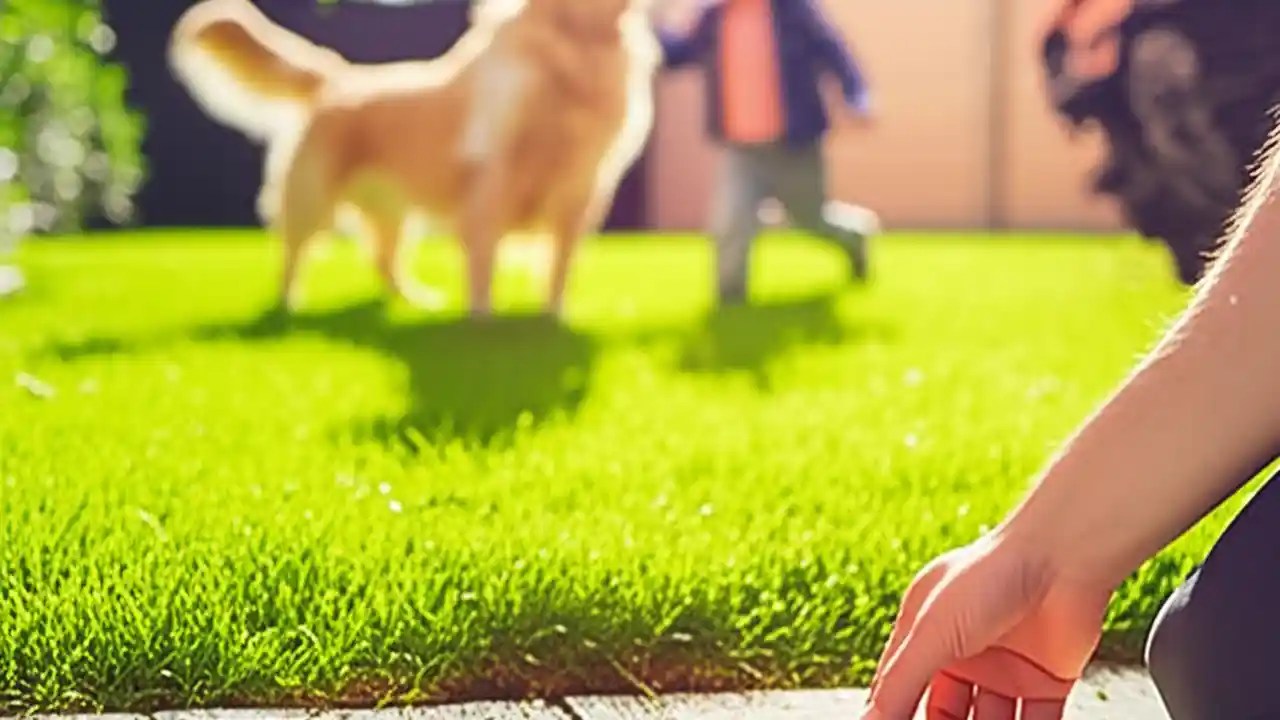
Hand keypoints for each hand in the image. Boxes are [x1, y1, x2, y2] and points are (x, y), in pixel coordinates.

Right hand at [862, 534, 1112, 719]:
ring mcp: (1005, 665)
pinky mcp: (1046, 679)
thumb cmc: (991, 576)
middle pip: (944, 710)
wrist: (1064, 559)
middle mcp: (963, 649)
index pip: (899, 687)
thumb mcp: (931, 633)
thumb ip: (899, 684)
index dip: (891, 718)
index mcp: (926, 630)